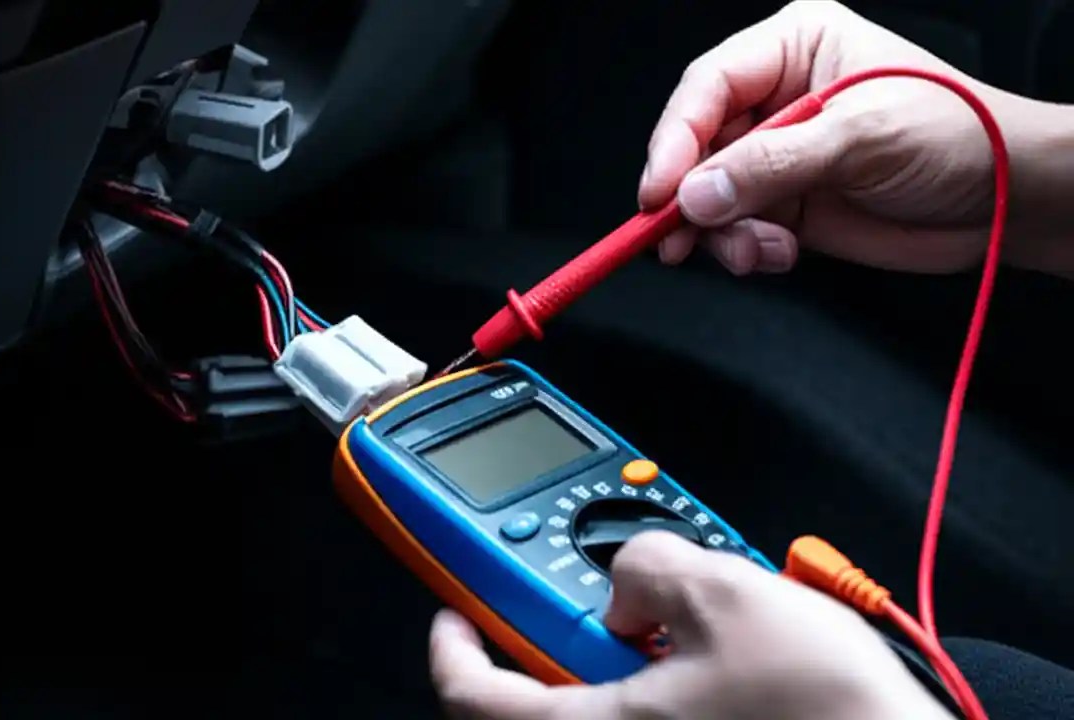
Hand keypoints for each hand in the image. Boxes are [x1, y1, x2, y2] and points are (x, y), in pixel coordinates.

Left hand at [429, 532, 951, 719]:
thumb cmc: (827, 714)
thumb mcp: (726, 595)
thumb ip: (648, 563)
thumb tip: (630, 576)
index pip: (471, 697)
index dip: (450, 641)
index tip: (453, 605)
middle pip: (534, 693)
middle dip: (551, 626)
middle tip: (584, 589)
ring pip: (597, 699)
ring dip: (611, 644)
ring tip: (669, 608)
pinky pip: (646, 710)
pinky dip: (655, 670)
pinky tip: (704, 643)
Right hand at [640, 0, 1073, 275]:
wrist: (1007, 199)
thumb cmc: (955, 135)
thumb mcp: (859, 138)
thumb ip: (771, 166)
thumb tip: (696, 196)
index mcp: (792, 48)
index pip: (708, 88)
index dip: (675, 141)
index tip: (660, 193)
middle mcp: (776, 98)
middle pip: (697, 147)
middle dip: (692, 198)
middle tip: (680, 239)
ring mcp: (777, 155)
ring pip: (708, 196)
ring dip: (721, 233)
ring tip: (757, 252)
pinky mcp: (785, 205)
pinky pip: (736, 229)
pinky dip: (746, 249)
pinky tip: (779, 254)